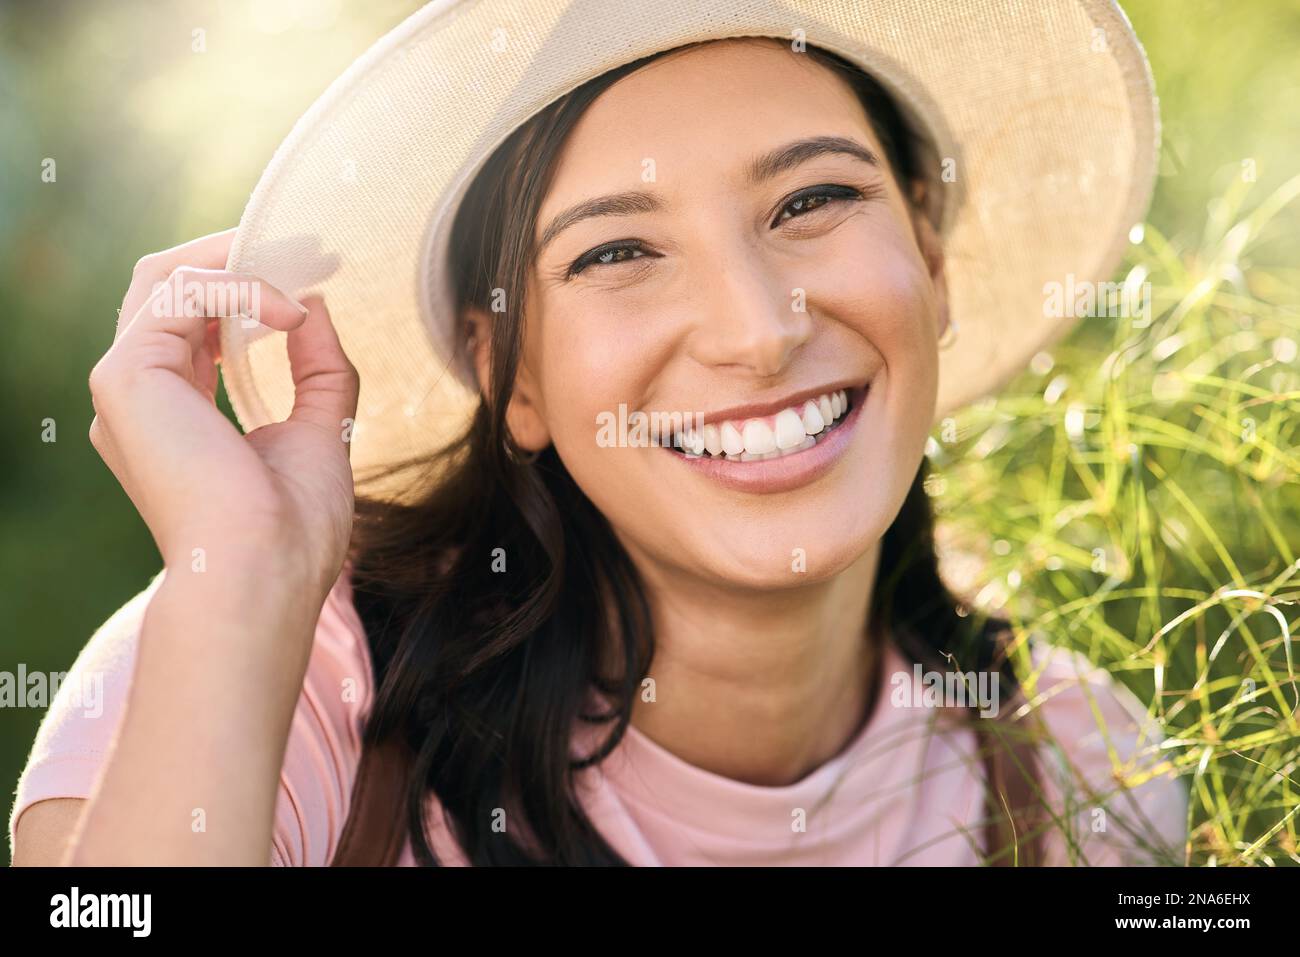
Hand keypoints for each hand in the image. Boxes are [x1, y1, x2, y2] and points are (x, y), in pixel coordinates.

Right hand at [89, 228, 359, 598]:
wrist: (261, 572)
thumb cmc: (290, 528)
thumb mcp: (319, 430)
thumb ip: (317, 370)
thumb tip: (318, 307)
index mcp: (174, 412)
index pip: (191, 322)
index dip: (246, 286)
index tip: (310, 271)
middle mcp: (141, 396)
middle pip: (167, 287)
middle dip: (238, 256)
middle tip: (307, 247)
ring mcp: (125, 384)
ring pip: (166, 279)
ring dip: (242, 262)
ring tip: (305, 269)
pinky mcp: (126, 377)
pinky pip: (181, 295)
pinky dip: (242, 290)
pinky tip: (289, 315)